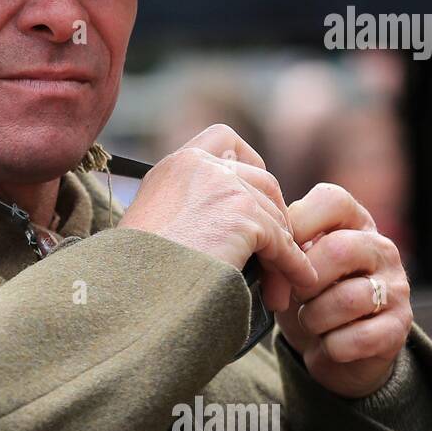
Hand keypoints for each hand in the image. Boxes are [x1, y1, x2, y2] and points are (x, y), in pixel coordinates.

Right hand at [118, 124, 317, 312]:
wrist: (133, 290)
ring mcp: (224, 187)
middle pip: (262, 181)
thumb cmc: (137, 271)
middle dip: (273, 219)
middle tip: (274, 257)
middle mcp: (200, 166)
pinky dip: (294, 266)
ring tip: (281, 287)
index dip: (247, 163)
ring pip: (274, 216)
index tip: (254, 194)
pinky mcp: (243, 216)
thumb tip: (224, 224)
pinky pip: (283, 243)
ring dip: (283, 251)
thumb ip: (189, 207)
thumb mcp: (154, 222)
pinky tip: (298, 283)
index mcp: (175, 165)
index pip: (224, 140)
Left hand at [274, 182, 412, 397]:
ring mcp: (396, 288)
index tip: (276, 251)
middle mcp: (381, 249)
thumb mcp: (294, 264)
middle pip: (339, 249)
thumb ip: (283, 245)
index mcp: (354, 223)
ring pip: (348, 299)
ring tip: (307, 322)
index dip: (297, 224)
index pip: (332, 200)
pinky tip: (325, 346)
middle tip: (290, 296)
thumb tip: (259, 239)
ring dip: (313, 318)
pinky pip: (358, 338)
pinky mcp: (399, 328)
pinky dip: (331, 347)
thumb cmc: (308, 295)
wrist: (337, 347)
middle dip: (302, 280)